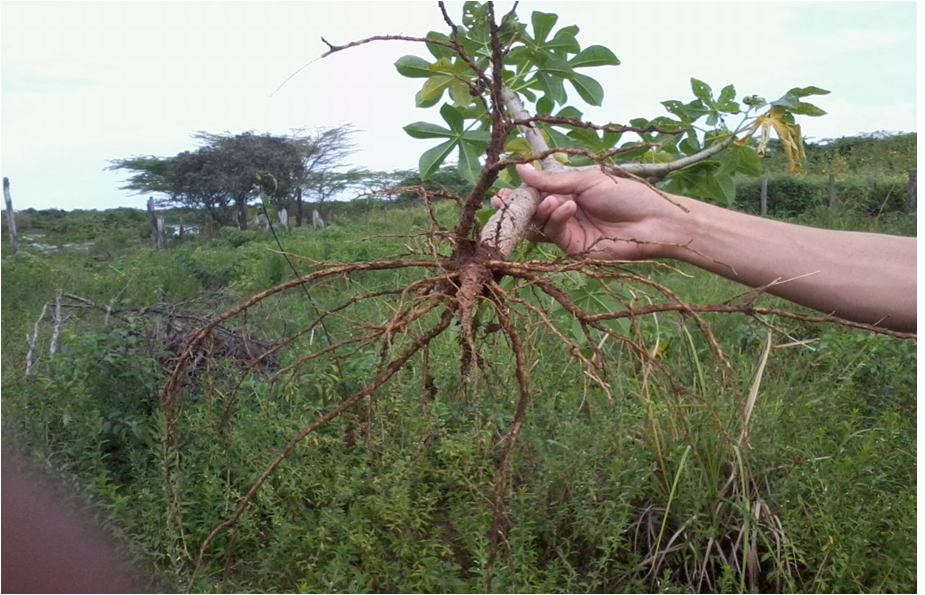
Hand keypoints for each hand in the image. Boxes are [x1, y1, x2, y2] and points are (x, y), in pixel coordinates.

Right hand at [491, 164, 683, 260]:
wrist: (653, 220)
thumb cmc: (626, 194)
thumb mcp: (587, 180)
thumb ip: (552, 180)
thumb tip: (520, 169)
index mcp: (568, 193)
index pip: (536, 194)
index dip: (518, 193)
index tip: (500, 192)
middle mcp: (565, 213)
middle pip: (532, 212)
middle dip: (517, 207)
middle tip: (502, 201)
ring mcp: (569, 232)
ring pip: (540, 224)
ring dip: (542, 210)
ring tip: (554, 200)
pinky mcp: (574, 249)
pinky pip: (555, 234)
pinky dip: (557, 219)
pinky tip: (566, 208)